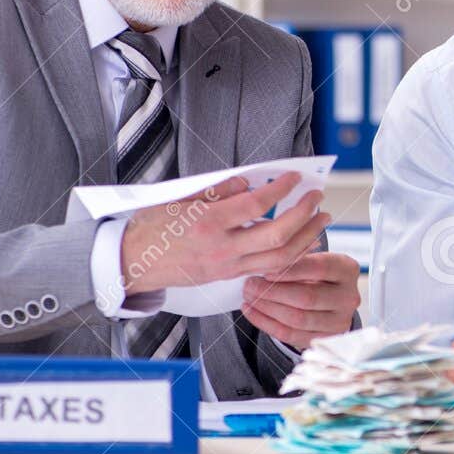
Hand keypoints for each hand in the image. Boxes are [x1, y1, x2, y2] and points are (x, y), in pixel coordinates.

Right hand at [119, 172, 329, 294]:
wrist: (132, 262)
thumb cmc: (153, 226)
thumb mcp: (180, 198)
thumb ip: (218, 190)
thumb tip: (249, 181)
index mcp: (208, 223)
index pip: (257, 205)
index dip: (281, 189)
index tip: (296, 177)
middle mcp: (222, 248)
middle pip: (277, 235)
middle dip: (304, 214)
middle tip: (318, 196)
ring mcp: (227, 266)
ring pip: (279, 258)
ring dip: (306, 237)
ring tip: (321, 218)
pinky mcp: (228, 276)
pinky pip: (267, 268)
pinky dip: (290, 254)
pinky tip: (303, 241)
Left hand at [242, 251, 361, 349]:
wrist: (328, 298)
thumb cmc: (315, 273)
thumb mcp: (312, 259)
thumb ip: (294, 260)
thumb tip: (263, 266)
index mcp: (347, 269)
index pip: (319, 268)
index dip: (289, 270)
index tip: (265, 271)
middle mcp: (349, 296)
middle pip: (307, 297)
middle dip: (273, 292)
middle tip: (250, 285)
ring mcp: (340, 321)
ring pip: (298, 319)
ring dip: (267, 309)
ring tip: (249, 298)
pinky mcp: (325, 339)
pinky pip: (291, 335)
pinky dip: (267, 324)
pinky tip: (252, 312)